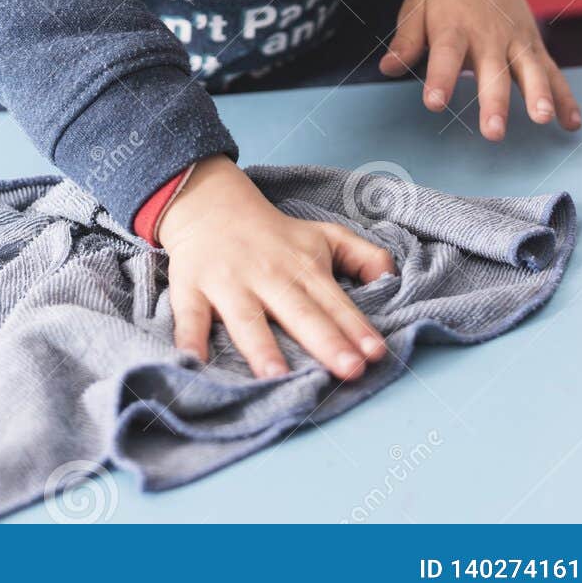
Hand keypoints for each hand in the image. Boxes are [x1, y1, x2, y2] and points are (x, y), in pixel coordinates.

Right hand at [159, 155, 393, 380]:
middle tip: (350, 369)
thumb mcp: (324, 235)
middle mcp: (268, 276)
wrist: (211, 205)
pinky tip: (194, 363)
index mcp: (303, 267)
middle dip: (326, 341)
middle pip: (300, 312)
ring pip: (247, 319)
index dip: (356, 327)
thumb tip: (391, 276)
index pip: (334, 301)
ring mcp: (228, 284)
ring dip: (262, 347)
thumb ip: (361, 255)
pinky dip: (190, 339)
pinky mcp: (192, 289)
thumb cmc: (275, 234)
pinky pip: (190, 317)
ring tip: (279, 377)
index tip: (376, 353)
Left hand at [379, 0, 580, 139]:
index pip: (445, 54)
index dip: (440, 78)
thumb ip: (406, 40)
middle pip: (493, 70)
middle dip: (495, 102)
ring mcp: (517, 41)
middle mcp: (489, 35)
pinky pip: (553, 72)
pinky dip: (564, 97)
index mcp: (453, 26)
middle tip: (494, 132)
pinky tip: (571, 123)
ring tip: (543, 119)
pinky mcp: (535, 46)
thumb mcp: (417, 6)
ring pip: (531, 69)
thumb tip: (387, 68)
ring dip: (538, 94)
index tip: (434, 103)